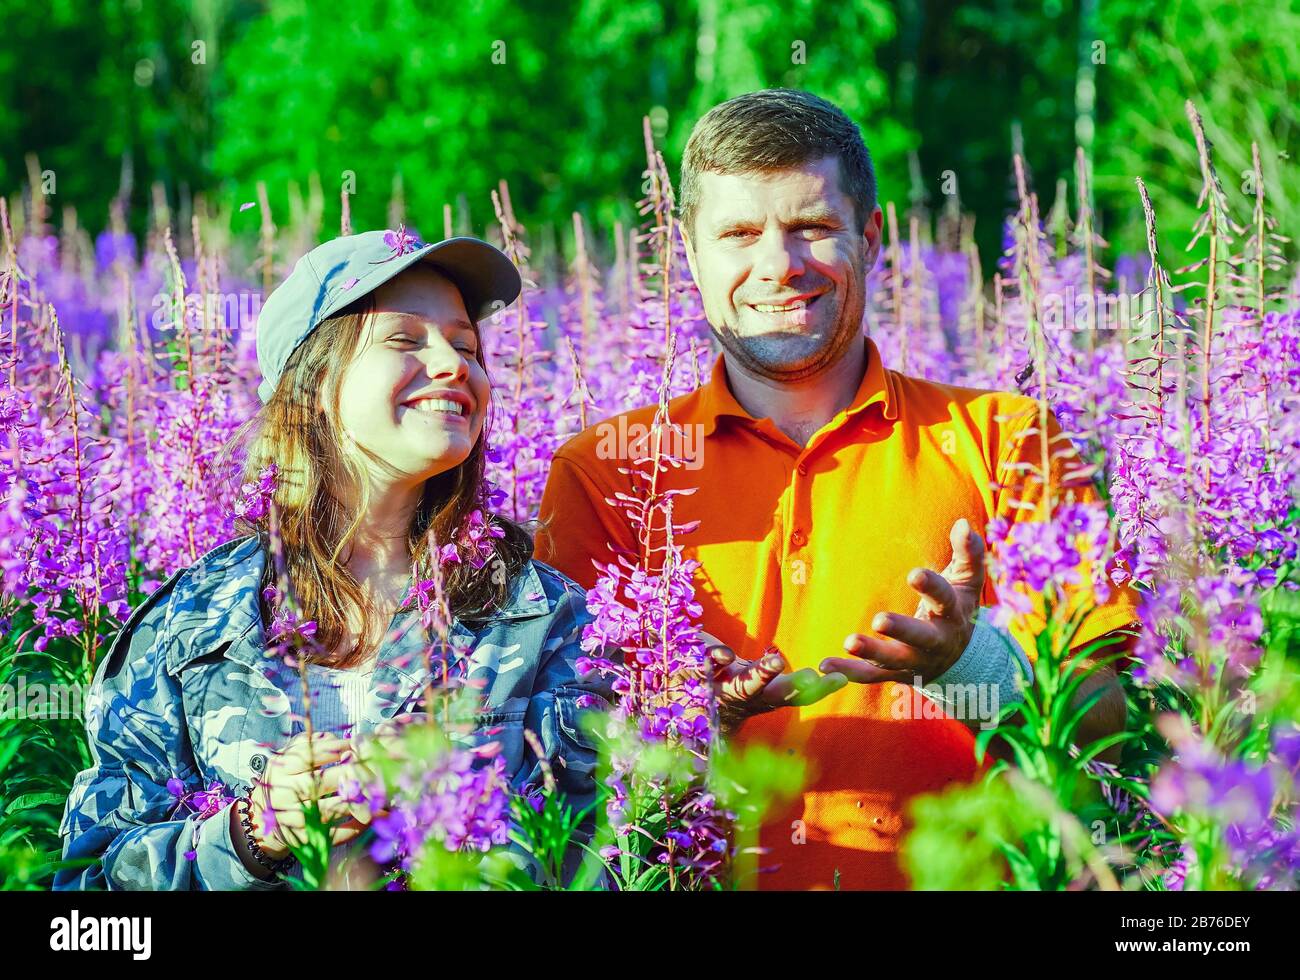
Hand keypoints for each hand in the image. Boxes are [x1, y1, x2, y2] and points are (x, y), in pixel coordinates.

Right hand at [244, 730, 366, 861]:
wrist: (261, 816)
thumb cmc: (284, 779)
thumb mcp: (289, 755)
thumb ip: (311, 743)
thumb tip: (342, 740)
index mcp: (283, 768)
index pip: (314, 754)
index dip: (340, 748)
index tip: (358, 745)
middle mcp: (286, 792)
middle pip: (326, 781)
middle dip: (354, 773)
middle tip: (375, 768)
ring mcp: (293, 818)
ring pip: (333, 809)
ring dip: (359, 801)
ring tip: (379, 793)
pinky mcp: (302, 839)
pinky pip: (333, 835)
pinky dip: (354, 828)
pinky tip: (369, 818)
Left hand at [706, 634, 846, 737]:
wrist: (686, 702)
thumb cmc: (735, 684)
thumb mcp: (763, 686)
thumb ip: (795, 685)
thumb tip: (843, 678)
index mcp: (765, 696)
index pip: (796, 695)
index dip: (819, 689)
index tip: (842, 678)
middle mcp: (748, 695)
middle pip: (775, 693)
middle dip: (797, 686)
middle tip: (813, 676)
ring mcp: (725, 686)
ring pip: (745, 683)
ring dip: (762, 675)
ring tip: (778, 662)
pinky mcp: (701, 671)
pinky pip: (709, 664)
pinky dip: (716, 657)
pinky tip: (724, 655)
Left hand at [819, 518, 985, 686]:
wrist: (959, 659)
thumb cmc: (958, 608)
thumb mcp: (967, 581)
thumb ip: (968, 553)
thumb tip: (964, 524)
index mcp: (952, 615)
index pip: (944, 600)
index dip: (931, 588)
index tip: (915, 574)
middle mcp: (935, 642)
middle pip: (920, 638)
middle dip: (901, 630)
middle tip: (880, 620)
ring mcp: (915, 661)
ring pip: (893, 660)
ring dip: (871, 652)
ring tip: (849, 641)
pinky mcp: (895, 673)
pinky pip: (871, 675)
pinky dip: (848, 672)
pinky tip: (824, 665)